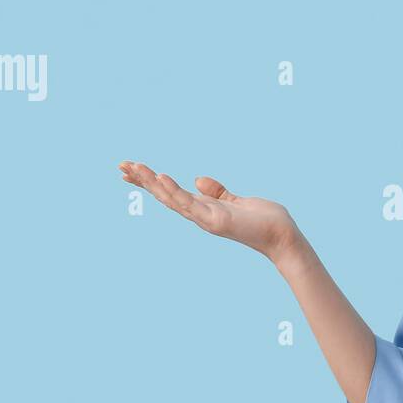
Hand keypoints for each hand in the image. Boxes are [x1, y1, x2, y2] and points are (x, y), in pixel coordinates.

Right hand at [118, 159, 299, 260]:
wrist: (282, 236)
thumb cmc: (262, 220)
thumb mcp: (235, 201)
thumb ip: (217, 192)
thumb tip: (198, 180)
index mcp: (203, 209)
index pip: (170, 193)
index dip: (150, 182)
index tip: (130, 170)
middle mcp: (200, 215)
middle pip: (164, 196)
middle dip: (143, 181)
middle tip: (121, 166)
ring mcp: (206, 219)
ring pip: (172, 199)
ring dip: (152, 184)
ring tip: (134, 168)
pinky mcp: (216, 220)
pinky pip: (190, 204)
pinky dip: (174, 191)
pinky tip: (161, 178)